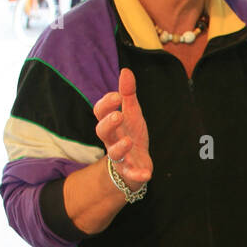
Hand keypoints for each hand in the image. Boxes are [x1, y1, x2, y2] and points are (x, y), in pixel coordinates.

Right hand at [93, 68, 152, 188]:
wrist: (137, 163)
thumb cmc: (131, 135)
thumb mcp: (132, 113)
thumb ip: (128, 94)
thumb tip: (126, 71)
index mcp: (111, 124)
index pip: (100, 112)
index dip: (106, 104)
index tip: (117, 96)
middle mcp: (111, 140)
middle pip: (101, 132)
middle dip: (108, 123)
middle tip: (118, 115)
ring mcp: (120, 157)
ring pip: (114, 153)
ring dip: (120, 148)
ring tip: (129, 141)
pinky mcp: (130, 171)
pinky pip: (132, 174)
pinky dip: (138, 175)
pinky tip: (147, 174)